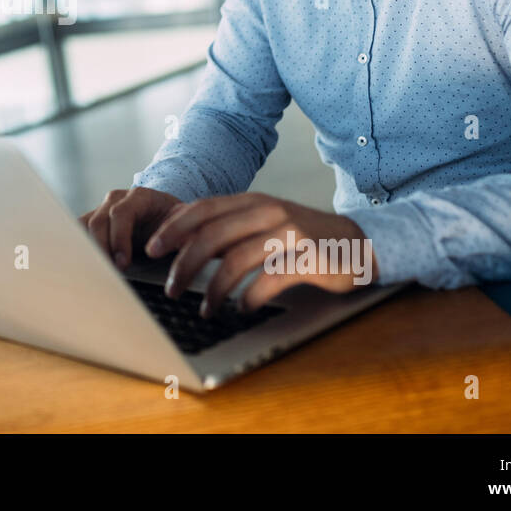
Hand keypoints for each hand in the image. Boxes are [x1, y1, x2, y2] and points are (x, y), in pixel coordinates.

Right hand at [79, 187, 182, 268]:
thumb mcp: (184, 223)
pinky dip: (79, 247)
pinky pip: (79, 232)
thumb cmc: (175, 221)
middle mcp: (117, 199)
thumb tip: (185, 242)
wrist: (165, 216)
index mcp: (140, 197)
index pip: (121, 213)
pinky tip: (84, 265)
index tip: (123, 263)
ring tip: (96, 271)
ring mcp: (103, 209)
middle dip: (102, 249)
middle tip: (109, 272)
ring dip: (88, 250)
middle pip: (99, 221)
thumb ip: (183, 230)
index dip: (119, 238)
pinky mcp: (94, 222)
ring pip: (84, 226)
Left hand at [143, 192, 378, 314]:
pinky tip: (242, 309)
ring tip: (205, 309)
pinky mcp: (309, 258)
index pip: (202, 209)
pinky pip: (270, 279)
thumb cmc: (302, 238)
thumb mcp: (263, 222)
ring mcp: (290, 233)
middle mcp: (268, 211)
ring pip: (237, 258)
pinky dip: (250, 297)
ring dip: (214, 289)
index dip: (173, 228)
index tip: (151, 249)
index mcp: (252, 201)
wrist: (359, 243)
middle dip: (185, 263)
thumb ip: (228, 226)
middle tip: (171, 288)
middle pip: (213, 234)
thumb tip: (181, 236)